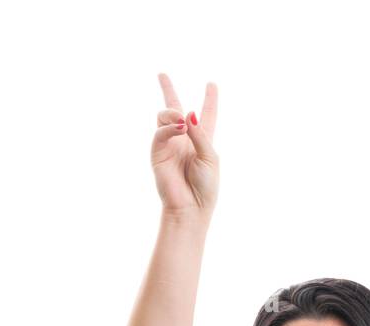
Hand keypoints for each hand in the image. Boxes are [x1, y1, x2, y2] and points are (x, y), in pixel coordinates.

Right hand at [151, 73, 219, 216]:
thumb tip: (187, 113)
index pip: (207, 115)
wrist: (190, 208)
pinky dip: (169, 127)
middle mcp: (185, 139)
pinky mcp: (158, 152)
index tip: (212, 84)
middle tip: (161, 75)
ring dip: (173, 113)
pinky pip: (160, 132)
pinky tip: (178, 129)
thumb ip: (200, 134)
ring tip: (182, 121)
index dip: (210, 99)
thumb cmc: (205, 187)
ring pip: (165, 116)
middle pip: (176, 110)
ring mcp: (169, 144)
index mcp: (203, 141)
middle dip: (167, 91)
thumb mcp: (210, 157)